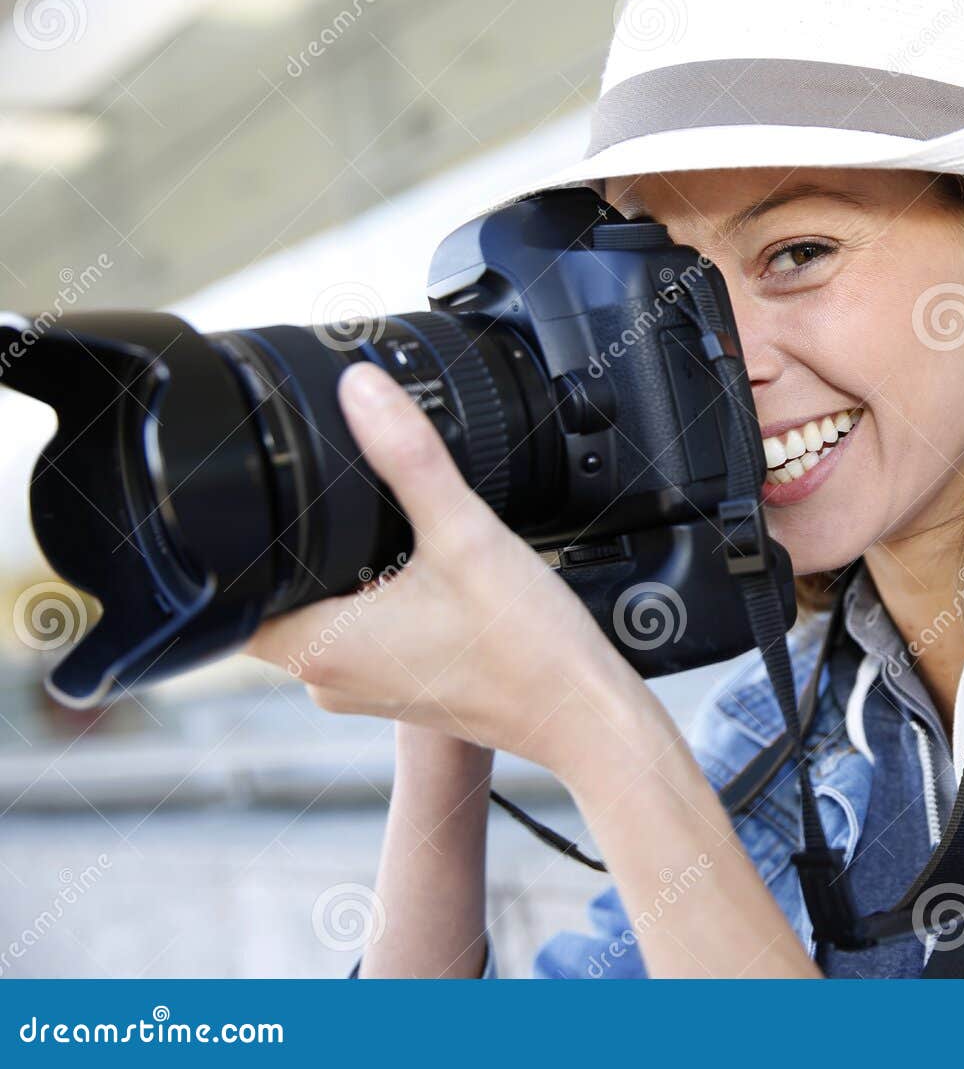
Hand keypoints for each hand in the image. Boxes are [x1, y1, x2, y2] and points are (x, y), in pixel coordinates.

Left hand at [243, 363, 658, 778]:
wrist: (584, 716)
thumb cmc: (529, 652)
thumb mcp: (466, 534)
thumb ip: (409, 455)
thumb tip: (363, 392)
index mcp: (322, 648)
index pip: (235, 589)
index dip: (246, 536)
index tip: (279, 494)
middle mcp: (330, 677)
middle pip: (280, 592)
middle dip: (307, 543)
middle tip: (350, 498)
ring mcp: (364, 687)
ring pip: (324, 610)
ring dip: (346, 571)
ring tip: (398, 536)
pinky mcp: (400, 687)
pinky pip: (364, 632)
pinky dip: (380, 597)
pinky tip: (428, 574)